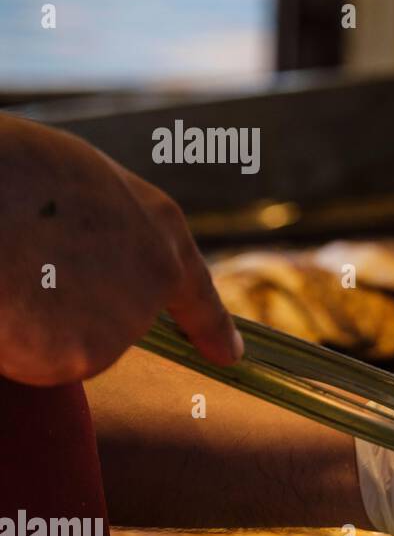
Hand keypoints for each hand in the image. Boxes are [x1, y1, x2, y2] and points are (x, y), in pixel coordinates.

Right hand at [0, 114, 241, 384]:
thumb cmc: (15, 172)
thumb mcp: (79, 181)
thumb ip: (105, 229)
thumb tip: (86, 267)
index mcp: (159, 226)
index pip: (195, 289)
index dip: (211, 326)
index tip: (229, 355)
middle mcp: (156, 277)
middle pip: (107, 322)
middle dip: (63, 308)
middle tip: (23, 263)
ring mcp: (127, 319)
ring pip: (64, 345)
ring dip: (33, 326)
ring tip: (10, 274)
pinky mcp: (87, 356)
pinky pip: (35, 363)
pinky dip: (14, 345)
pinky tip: (7, 307)